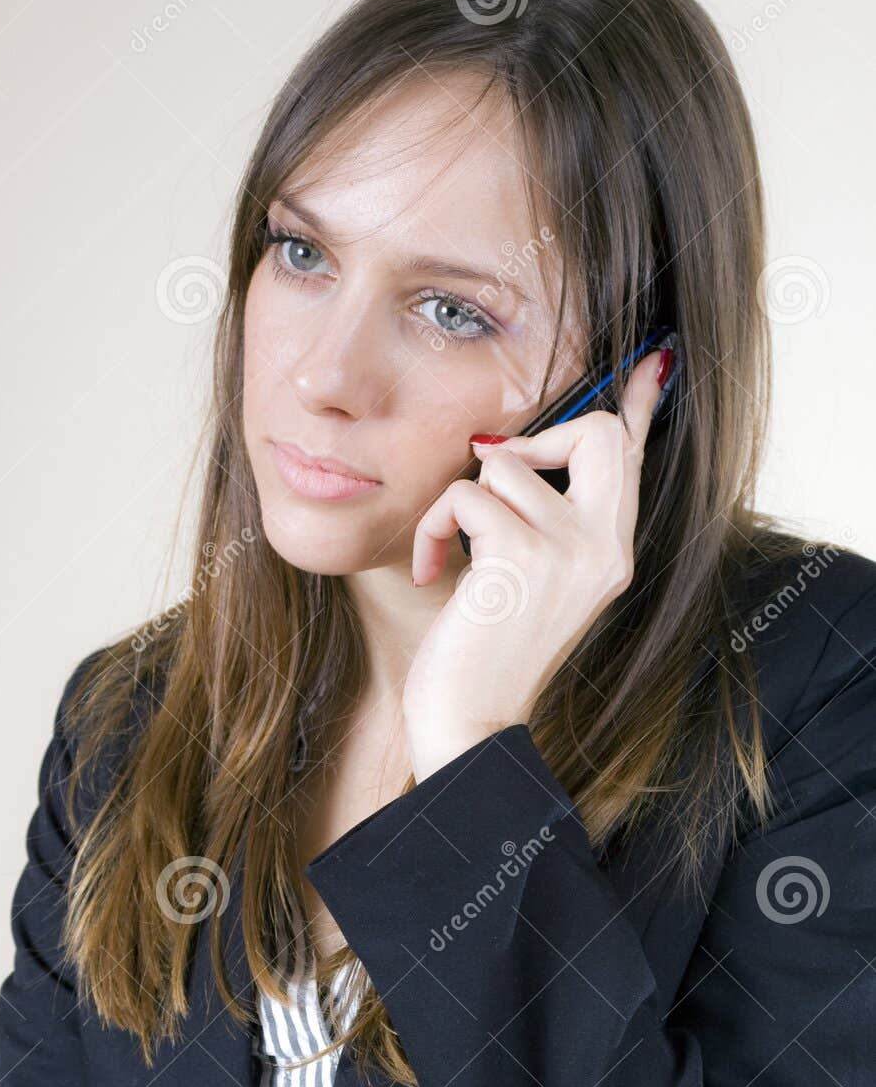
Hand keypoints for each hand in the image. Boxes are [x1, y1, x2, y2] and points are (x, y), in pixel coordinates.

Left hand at [403, 347, 666, 781]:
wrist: (470, 720)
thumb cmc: (487, 654)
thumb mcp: (531, 581)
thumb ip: (545, 520)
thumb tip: (516, 454)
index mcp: (613, 552)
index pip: (634, 460)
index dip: (638, 408)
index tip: (653, 365)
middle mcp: (607, 547)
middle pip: (596, 433)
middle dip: (538, 439)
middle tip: (497, 484)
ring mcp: (571, 550)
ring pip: (503, 464)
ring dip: (457, 505)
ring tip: (450, 556)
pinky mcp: (521, 555)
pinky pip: (465, 495)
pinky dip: (434, 528)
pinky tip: (435, 572)